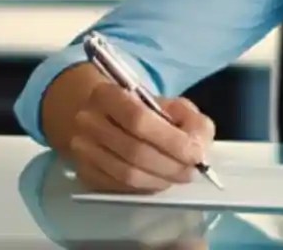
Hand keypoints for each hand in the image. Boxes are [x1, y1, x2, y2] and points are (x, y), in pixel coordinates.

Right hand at [69, 83, 215, 193]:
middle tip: (192, 171)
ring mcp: (83, 149)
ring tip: (179, 176)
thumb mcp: (166, 103)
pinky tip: (159, 181)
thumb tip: (198, 145)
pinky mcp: (85, 173)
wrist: (99, 118)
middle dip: (170, 165)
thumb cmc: (140, 109)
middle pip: (134, 151)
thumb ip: (188, 118)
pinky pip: (120, 187)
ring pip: (127, 174)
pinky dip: (146, 187)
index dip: (171, 140)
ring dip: (160, 179)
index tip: (195, 153)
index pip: (139, 119)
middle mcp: (88, 121)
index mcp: (107, 94)